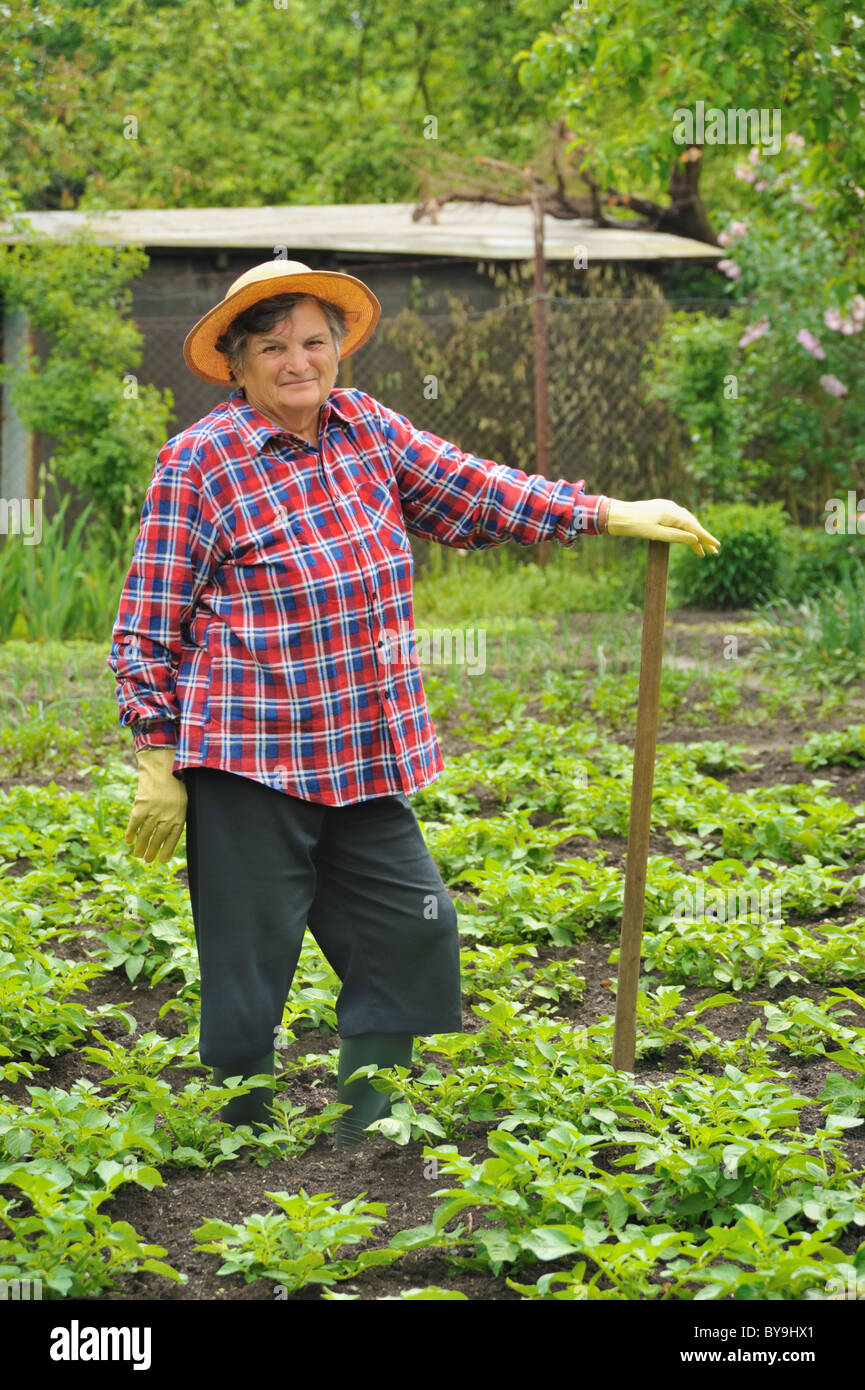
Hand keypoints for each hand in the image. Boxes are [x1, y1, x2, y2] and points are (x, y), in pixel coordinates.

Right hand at [125, 746, 187, 863]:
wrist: (162, 766)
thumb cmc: (174, 783)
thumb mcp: (182, 800)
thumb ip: (176, 816)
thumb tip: (168, 834)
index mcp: (179, 816)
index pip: (172, 839)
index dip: (166, 851)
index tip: (162, 860)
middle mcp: (167, 816)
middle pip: (157, 839)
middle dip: (151, 851)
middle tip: (147, 859)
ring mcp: (154, 811)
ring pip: (145, 834)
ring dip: (140, 846)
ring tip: (138, 854)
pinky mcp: (141, 806)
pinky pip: (135, 824)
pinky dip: (131, 833)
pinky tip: (129, 840)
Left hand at [606, 499, 720, 556]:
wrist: (616, 515)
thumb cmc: (634, 526)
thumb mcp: (656, 534)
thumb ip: (676, 536)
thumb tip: (694, 538)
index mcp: (672, 513)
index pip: (694, 527)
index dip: (706, 538)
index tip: (716, 547)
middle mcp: (672, 507)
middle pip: (692, 524)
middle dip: (702, 538)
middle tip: (712, 552)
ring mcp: (666, 507)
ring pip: (685, 521)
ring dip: (693, 534)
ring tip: (700, 548)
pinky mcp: (660, 509)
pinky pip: (678, 519)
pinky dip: (685, 528)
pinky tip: (687, 533)